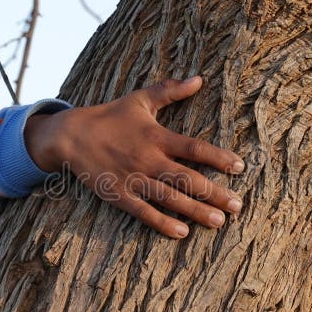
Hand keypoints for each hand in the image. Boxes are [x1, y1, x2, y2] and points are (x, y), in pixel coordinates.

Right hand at [25, 76, 243, 238]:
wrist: (71, 135)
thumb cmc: (110, 116)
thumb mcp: (140, 99)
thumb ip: (170, 90)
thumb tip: (199, 78)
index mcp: (156, 136)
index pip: (195, 148)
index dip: (219, 158)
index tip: (239, 167)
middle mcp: (148, 159)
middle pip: (188, 179)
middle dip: (215, 193)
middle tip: (237, 206)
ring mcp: (133, 179)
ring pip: (170, 198)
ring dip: (196, 211)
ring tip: (219, 222)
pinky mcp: (119, 194)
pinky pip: (144, 212)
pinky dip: (162, 223)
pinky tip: (182, 233)